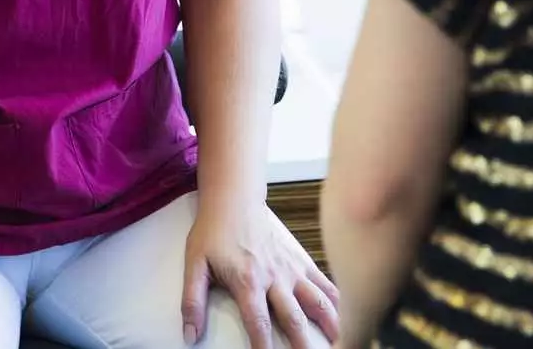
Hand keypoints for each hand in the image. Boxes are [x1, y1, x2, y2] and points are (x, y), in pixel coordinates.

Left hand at [182, 198, 339, 347]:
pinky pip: (322, 280)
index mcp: (248, 281)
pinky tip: (342, 310)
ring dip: (329, 321)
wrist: (235, 199)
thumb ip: (192, 301)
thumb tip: (190, 334)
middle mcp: (274, 277)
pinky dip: (334, 296)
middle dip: (303, 342)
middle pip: (294, 317)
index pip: (258, 322)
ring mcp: (291, 268)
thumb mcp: (195, 265)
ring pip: (316, 299)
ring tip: (338, 339)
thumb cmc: (214, 231)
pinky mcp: (300, 258)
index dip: (264, 346)